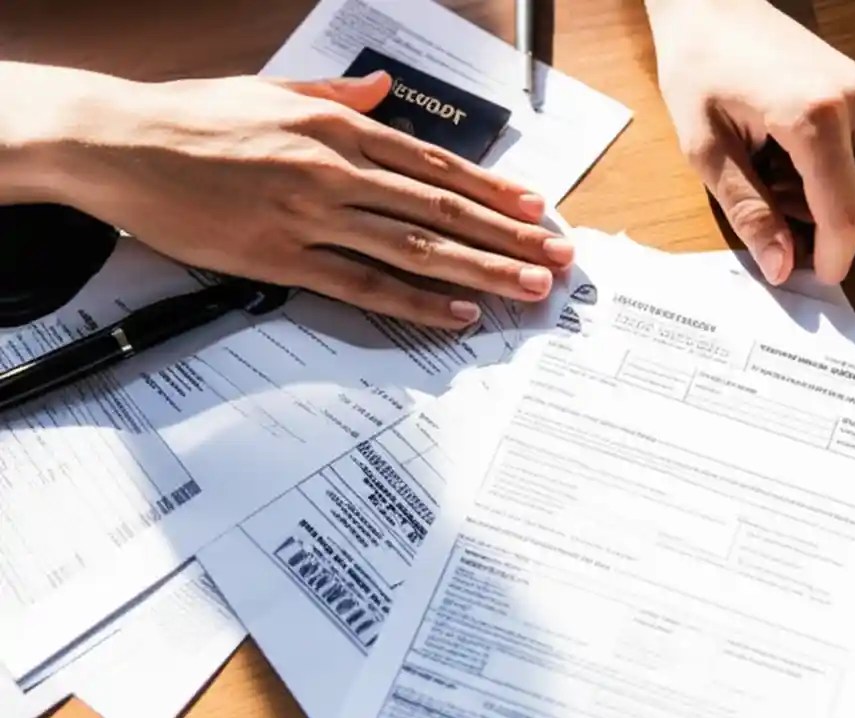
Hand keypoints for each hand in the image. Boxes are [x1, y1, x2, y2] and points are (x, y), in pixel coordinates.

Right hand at [26, 66, 569, 328]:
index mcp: (339, 131)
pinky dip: (414, 302)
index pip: (437, 166)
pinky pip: (362, 285)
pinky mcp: (282, 257)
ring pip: (416, 248)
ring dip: (480, 271)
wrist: (120, 142)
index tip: (536, 209)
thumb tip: (379, 90)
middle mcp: (338, 171)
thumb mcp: (272, 90)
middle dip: (509, 236)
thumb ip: (334, 97)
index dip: (493, 192)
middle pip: (442, 210)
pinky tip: (455, 314)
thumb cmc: (192, 117)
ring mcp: (314, 216)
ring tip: (528, 287)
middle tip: (557, 257)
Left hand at [645, 0, 854, 284]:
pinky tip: (820, 168)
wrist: (714, 7)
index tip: (812, 276)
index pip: (846, 216)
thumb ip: (748, 211)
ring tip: (798, 186)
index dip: (834, 259)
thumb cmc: (701, 70)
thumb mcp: (705, 150)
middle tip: (785, 213)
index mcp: (812, 117)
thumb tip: (781, 267)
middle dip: (843, 232)